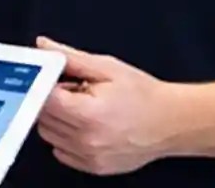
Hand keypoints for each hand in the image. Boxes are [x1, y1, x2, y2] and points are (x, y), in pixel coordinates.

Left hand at [34, 37, 176, 175]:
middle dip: (52, 100)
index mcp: (88, 113)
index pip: (44, 99)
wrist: (172, 122)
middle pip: (43, 118)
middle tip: (74, 90)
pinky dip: (66, 138)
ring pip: (49, 136)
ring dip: (58, 120)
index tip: (49, 78)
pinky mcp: (93, 168)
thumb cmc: (144, 95)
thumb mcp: (107, 68)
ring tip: (82, 108)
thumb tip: (45, 47)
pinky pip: (61, 152)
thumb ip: (71, 58)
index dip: (44, 85)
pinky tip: (86, 126)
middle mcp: (86, 139)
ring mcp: (89, 157)